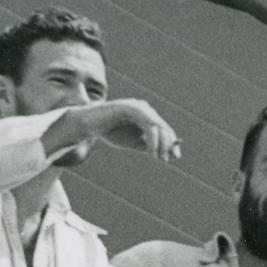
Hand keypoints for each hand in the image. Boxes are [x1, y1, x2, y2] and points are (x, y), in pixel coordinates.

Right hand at [44, 96, 181, 162]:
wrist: (90, 124)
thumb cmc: (111, 132)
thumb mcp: (133, 142)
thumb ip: (148, 145)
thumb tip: (165, 153)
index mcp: (146, 115)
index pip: (164, 128)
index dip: (171, 142)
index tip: (176, 157)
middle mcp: (145, 108)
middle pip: (163, 126)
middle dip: (168, 144)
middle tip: (166, 159)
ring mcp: (138, 106)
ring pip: (157, 125)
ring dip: (161, 143)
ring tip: (158, 157)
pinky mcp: (131, 107)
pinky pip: (147, 123)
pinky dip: (152, 138)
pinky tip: (151, 151)